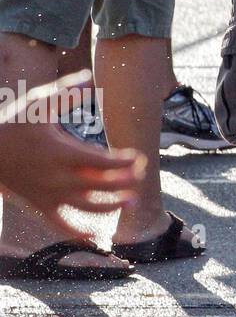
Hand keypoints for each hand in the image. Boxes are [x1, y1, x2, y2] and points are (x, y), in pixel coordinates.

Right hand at [0, 84, 143, 237]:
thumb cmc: (13, 125)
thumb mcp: (37, 104)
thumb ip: (65, 92)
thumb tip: (89, 79)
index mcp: (61, 153)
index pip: (101, 162)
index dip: (124, 162)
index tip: (137, 158)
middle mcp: (57, 177)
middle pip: (99, 185)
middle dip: (123, 182)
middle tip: (140, 176)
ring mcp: (49, 194)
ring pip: (86, 207)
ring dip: (111, 207)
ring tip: (132, 203)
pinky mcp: (40, 206)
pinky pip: (61, 225)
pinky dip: (79, 234)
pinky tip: (97, 238)